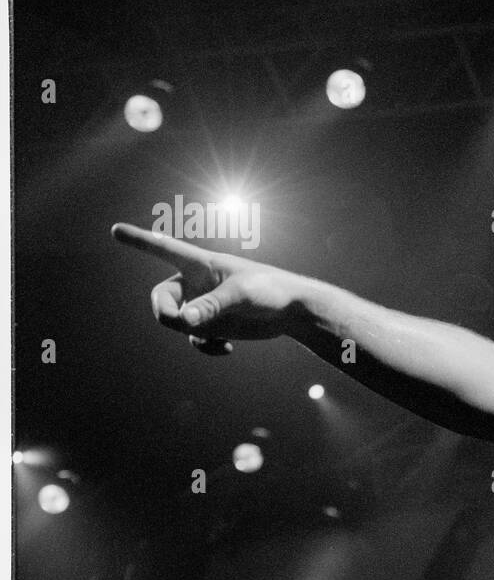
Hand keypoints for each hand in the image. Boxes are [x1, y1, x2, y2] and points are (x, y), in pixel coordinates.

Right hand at [113, 222, 304, 355]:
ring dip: (191, 333)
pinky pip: (194, 338)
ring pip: (177, 322)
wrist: (293, 311)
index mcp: (202, 265)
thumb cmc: (270, 291)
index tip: (115, 229)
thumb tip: (184, 320)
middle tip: (179, 323)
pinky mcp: (214, 324)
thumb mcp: (241, 295)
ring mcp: (204, 305)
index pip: (165, 249)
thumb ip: (211, 306)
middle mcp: (197, 284)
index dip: (140, 240)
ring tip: (217, 338)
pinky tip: (226, 350)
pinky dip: (205, 346)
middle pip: (161, 299)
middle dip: (165, 314)